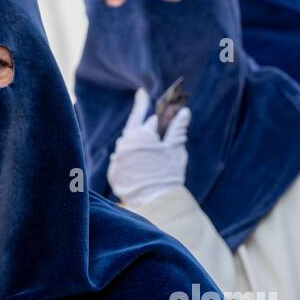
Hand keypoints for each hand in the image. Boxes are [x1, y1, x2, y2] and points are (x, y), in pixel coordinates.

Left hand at [108, 87, 190, 206]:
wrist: (157, 202)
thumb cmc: (169, 174)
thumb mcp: (175, 150)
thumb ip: (178, 129)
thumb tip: (184, 111)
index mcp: (141, 134)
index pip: (149, 120)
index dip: (156, 117)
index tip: (150, 101)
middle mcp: (125, 143)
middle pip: (133, 127)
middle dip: (139, 116)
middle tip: (141, 98)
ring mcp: (118, 158)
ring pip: (125, 144)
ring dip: (132, 139)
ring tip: (137, 132)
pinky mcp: (114, 173)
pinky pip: (121, 160)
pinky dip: (127, 157)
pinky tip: (134, 159)